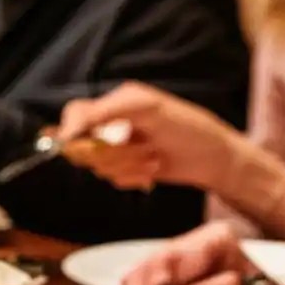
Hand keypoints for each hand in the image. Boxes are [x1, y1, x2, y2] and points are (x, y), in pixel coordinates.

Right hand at [58, 82, 243, 191]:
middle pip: (83, 144)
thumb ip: (108, 111)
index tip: (72, 142)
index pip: (76, 113)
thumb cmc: (188, 128)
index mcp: (115, 104)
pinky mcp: (125, 169)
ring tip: (153, 156)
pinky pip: (112, 180)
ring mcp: (118, 149)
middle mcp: (112, 125)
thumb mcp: (149, 109)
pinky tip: (153, 169)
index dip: (69, 128)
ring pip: (98, 166)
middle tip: (141, 146)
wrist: (215, 159)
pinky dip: (134, 177)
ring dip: (129, 165)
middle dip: (113, 151)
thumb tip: (70, 129)